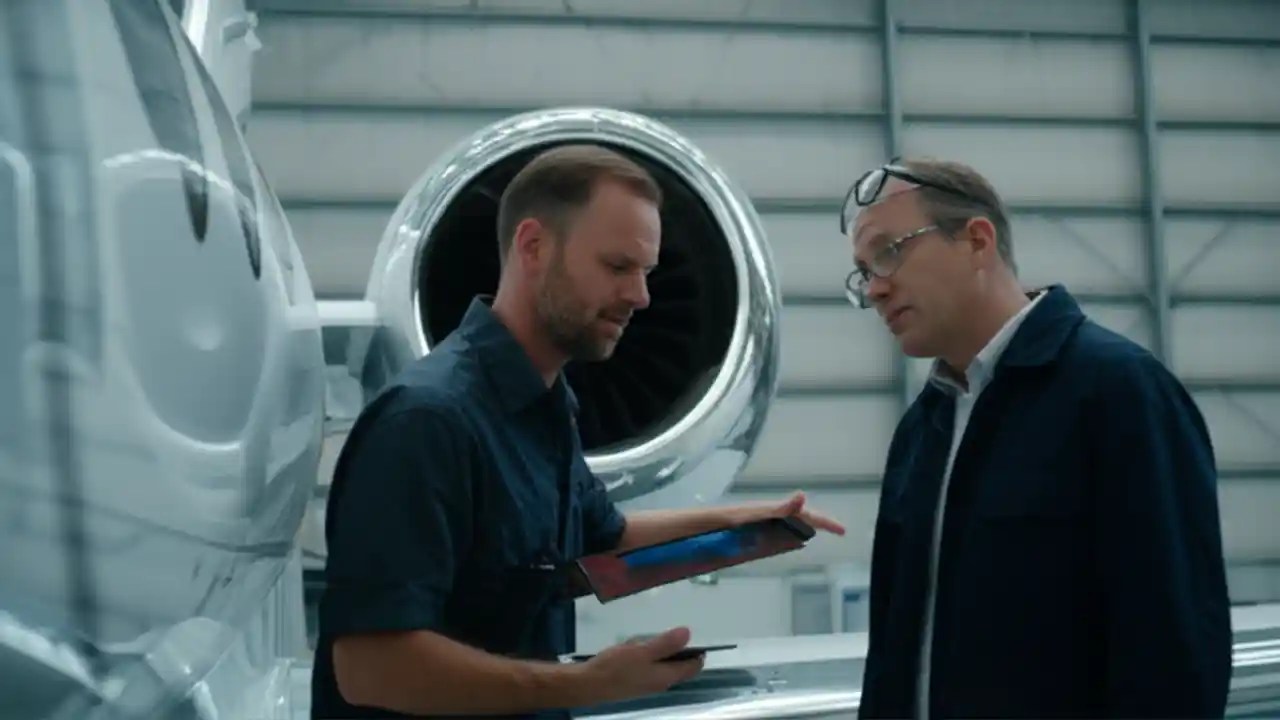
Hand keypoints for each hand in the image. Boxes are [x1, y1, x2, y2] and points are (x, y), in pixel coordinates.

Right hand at [576, 626, 704, 705]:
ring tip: (658, 636)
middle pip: (679, 668)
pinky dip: (651, 656)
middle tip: (677, 632)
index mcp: (666, 677)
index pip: (692, 668)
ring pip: (664, 667)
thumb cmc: (617, 667)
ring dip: (665, 653)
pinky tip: (639, 646)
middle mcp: (660, 683)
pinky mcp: (635, 681)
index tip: (700, 636)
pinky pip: (650, 667)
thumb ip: (666, 643)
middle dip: (681, 652)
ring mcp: (647, 684)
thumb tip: (688, 633)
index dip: (698, 654)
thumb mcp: (643, 651)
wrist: (589, 684)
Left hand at [737, 490, 845, 535]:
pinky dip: (788, 536)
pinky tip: (788, 542)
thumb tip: (803, 495)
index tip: (843, 531)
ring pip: (788, 526)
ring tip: (817, 532)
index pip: (807, 516)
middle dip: (817, 523)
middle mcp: (771, 517)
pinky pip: (775, 534)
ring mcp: (761, 525)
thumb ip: (780, 509)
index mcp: (775, 512)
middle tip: (835, 530)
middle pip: (800, 519)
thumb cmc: (729, 521)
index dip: (825, 522)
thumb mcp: (757, 514)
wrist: (702, 527)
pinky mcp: (751, 533)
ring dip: (803, 529)